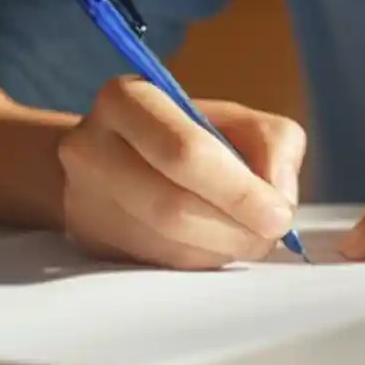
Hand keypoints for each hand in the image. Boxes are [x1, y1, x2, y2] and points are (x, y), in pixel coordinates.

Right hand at [57, 76, 303, 269]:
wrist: (103, 162)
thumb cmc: (182, 135)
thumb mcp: (233, 118)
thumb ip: (272, 143)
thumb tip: (278, 197)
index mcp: (128, 100)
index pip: (185, 152)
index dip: (239, 191)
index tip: (280, 215)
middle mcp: (93, 147)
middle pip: (173, 206)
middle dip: (237, 228)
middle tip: (273, 234)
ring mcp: (84, 200)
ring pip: (169, 245)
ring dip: (224, 248)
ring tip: (248, 236)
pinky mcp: (93, 242)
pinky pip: (161, 264)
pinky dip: (203, 259)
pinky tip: (214, 243)